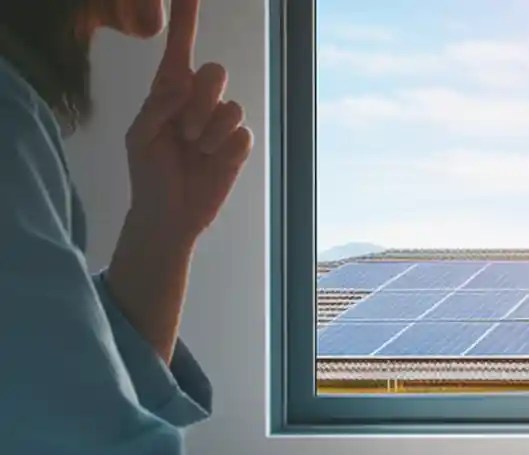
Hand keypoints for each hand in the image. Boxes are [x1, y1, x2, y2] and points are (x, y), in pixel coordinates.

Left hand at [124, 0, 251, 246]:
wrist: (168, 214)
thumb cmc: (148, 173)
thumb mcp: (139, 136)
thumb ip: (158, 105)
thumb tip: (185, 86)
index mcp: (169, 91)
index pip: (181, 45)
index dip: (188, 17)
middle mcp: (198, 101)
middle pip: (215, 72)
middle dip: (201, 101)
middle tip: (185, 130)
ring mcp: (220, 123)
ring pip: (232, 107)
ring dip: (209, 133)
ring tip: (194, 151)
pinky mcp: (237, 146)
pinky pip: (243, 134)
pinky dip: (225, 150)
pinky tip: (212, 162)